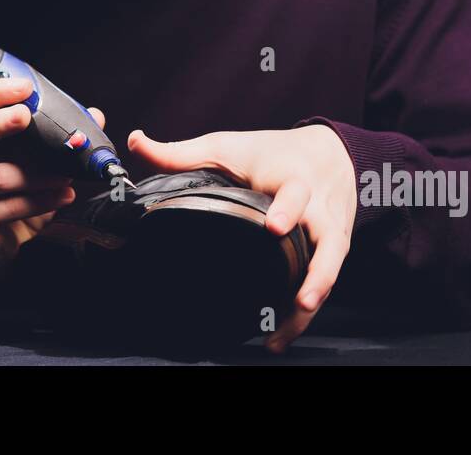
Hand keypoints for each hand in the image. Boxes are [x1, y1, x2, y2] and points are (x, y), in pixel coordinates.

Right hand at [0, 76, 102, 279]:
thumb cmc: (7, 193)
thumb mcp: (27, 161)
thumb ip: (53, 136)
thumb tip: (94, 115)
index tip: (26, 87)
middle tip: (26, 116)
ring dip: (40, 175)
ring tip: (67, 174)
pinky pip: (10, 206)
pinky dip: (42, 201)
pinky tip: (63, 196)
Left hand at [128, 123, 355, 352]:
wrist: (329, 153)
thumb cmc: (271, 152)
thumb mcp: (226, 147)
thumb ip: (180, 152)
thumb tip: (135, 141)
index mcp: (291, 177)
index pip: (294, 191)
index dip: (287, 208)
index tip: (275, 226)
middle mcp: (317, 206)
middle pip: (326, 236)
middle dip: (317, 265)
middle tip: (302, 295)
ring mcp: (330, 230)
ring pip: (331, 265)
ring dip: (316, 293)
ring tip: (296, 318)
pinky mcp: (335, 248)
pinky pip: (328, 278)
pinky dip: (310, 304)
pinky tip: (284, 330)